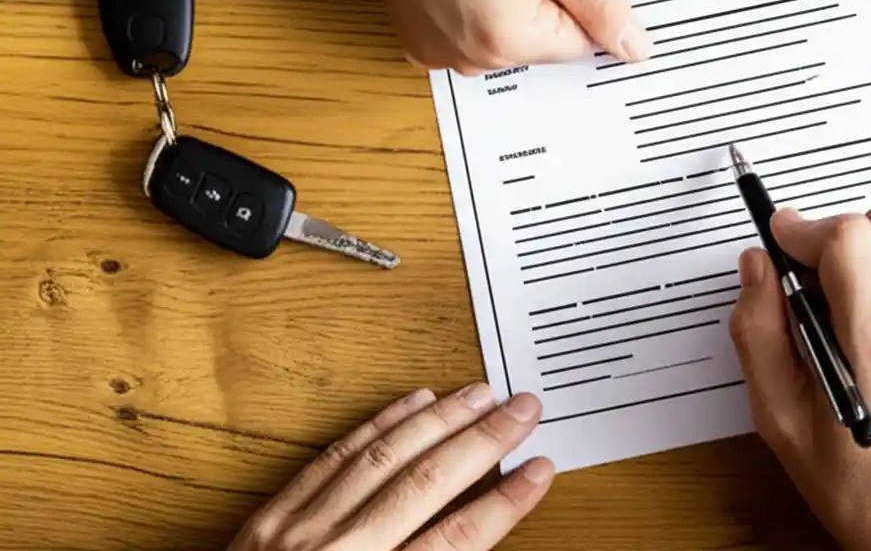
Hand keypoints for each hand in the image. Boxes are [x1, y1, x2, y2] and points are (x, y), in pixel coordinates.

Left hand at [230, 384, 553, 549]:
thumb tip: (475, 542)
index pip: (457, 540)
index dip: (505, 501)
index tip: (539, 469)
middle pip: (427, 483)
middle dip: (484, 441)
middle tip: (525, 409)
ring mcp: (299, 533)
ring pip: (383, 457)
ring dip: (438, 420)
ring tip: (480, 395)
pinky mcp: (270, 520)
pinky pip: (333, 457)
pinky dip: (377, 425)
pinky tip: (411, 403)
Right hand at [254, 0, 651, 75]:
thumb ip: (598, 0)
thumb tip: (634, 48)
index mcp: (504, 42)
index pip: (578, 40)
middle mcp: (468, 60)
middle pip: (541, 41)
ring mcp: (437, 52)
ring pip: (507, 34)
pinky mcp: (418, 39)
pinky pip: (471, 29)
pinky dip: (474, 1)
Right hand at [730, 207, 870, 550]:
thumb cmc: (858, 487)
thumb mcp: (780, 418)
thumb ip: (759, 332)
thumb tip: (757, 268)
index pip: (847, 238)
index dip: (802, 229)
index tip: (778, 241)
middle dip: (833, 235)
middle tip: (803, 277)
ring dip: (863, 254)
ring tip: (835, 307)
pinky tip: (867, 323)